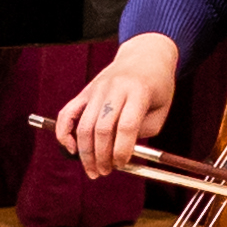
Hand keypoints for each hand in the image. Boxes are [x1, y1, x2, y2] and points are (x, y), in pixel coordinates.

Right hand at [49, 35, 183, 171]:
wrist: (145, 55)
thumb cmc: (157, 85)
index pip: (126, 126)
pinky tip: (70, 148)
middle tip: (105, 172)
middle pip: (102, 128)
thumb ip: (144, 131)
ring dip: (86, 153)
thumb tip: (121, 152)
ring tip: (93, 169)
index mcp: (138, 91)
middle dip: (102, 156)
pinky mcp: (85, 92)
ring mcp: (97, 89)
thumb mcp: (161, 109)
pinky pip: (67, 113)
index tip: (123, 164)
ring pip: (84, 126)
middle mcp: (115, 89)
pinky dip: (64, 133)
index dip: (122, 150)